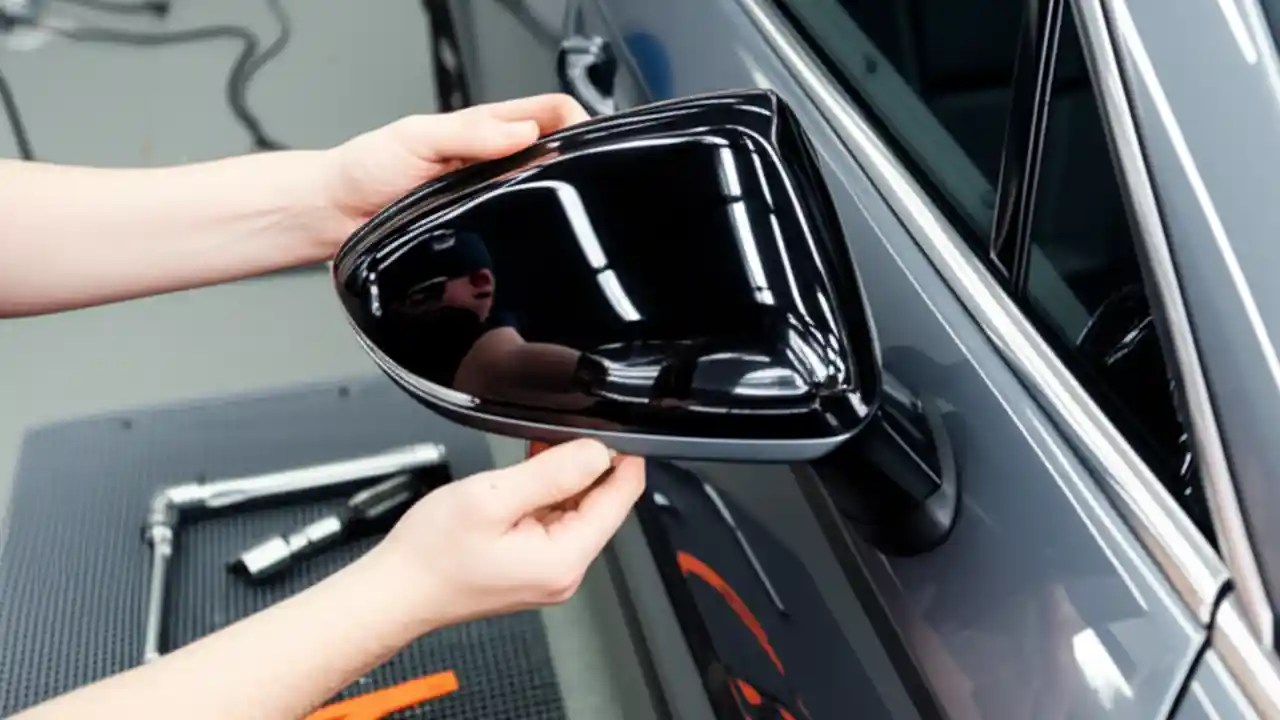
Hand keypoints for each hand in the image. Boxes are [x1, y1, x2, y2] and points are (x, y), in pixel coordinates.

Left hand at [320, 94, 588, 244]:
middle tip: (585, 186)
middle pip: (555, 156)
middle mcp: (494, 164)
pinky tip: (532, 245)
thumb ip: (469, 133)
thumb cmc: (366, 170)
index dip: (578, 121)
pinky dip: (529, 236)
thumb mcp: (417, 138)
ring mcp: (488, 200)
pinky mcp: (480, 235)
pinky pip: (516, 235)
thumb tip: (522, 132)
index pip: (550, 114)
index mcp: (487, 131)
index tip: (591, 144)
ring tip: (564, 217)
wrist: (334, 217)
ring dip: (553, 204)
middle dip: (575, 166)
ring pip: (540, 198)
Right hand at [365, 439, 644, 632]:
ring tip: (532, 457)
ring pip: (577, 512)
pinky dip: (545, 497)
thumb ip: (552, 472)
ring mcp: (550, 574)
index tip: (613, 430)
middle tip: (555, 439)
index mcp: (564, 558)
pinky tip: (524, 480)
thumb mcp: (492, 497)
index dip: (622, 459)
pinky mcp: (534, 570)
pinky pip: (555, 524)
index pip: (621, 501)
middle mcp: (565, 573)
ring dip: (562, 481)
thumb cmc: (431, 554)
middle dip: (586, 467)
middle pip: (602, 506)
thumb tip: (598, 452)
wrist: (395, 592)